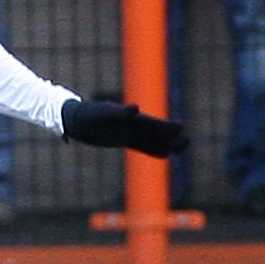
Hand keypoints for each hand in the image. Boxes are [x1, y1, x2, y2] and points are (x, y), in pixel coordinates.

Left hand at [60, 99, 186, 157]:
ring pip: (152, 140)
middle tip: (188, 142)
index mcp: (129, 118)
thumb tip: (136, 109)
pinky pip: (142, 146)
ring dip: (167, 144)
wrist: (75, 120)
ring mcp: (128, 132)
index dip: (166, 126)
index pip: (152, 123)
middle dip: (170, 136)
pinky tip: (166, 154)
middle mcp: (132, 124)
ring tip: (183, 147)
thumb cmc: (88, 114)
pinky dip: (153, 150)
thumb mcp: (103, 114)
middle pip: (155, 132)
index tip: (182, 127)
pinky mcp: (123, 140)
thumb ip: (120, 113)